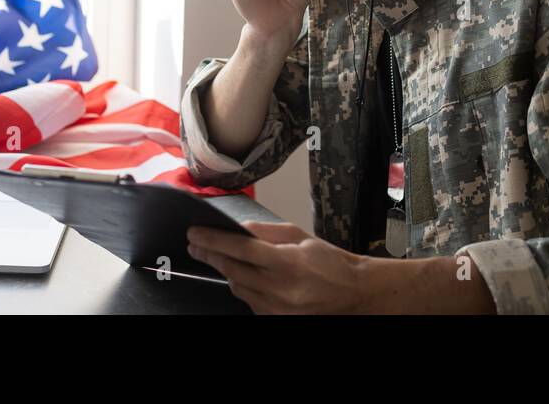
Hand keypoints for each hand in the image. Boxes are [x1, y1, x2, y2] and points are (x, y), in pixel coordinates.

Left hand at [186, 220, 365, 313]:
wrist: (353, 294)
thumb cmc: (331, 263)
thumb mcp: (302, 237)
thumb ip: (268, 232)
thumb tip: (239, 229)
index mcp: (288, 262)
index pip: (240, 248)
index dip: (213, 240)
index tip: (195, 234)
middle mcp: (280, 288)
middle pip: (232, 270)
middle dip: (210, 255)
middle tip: (196, 245)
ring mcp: (277, 308)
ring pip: (238, 288)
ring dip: (228, 272)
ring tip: (223, 259)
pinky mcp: (276, 320)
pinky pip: (250, 302)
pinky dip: (245, 288)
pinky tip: (249, 278)